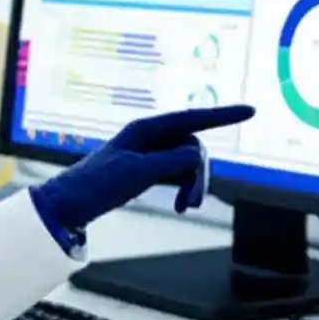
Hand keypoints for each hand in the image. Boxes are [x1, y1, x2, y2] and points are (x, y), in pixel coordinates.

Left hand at [30, 105, 255, 230]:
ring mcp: (148, 153)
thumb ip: (170, 160)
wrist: (68, 204)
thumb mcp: (137, 172)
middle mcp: (148, 136)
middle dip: (199, 174)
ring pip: (188, 162)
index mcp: (143, 129)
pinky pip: (179, 173)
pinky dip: (184, 188)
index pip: (191, 118)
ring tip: (186, 208)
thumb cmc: (97, 185)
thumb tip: (196, 153)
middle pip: (193, 146)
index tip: (250, 111)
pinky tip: (183, 206)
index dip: (222, 116)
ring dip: (193, 184)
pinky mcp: (147, 170)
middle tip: (193, 204)